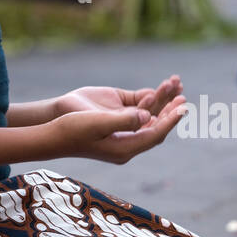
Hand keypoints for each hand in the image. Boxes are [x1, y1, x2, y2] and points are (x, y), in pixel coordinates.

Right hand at [55, 92, 186, 165]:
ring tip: (175, 87)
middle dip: (170, 112)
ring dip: (161, 104)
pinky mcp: (115, 123)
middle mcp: (127, 143)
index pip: (155, 134)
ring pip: (148, 119)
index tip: (183, 108)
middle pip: (155, 127)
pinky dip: (148, 102)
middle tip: (183, 98)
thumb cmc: (72, 129)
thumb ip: (123, 120)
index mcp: (125, 148)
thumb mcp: (97, 123)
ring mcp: (121, 133)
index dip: (170, 121)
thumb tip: (147, 116)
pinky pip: (137, 113)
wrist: (53, 133)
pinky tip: (157, 92)